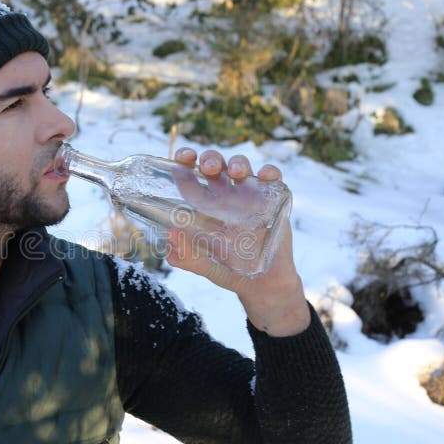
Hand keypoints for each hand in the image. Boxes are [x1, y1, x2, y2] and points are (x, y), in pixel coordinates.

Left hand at [166, 147, 309, 336]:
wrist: (264, 285)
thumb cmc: (231, 272)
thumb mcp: (206, 267)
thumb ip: (186, 258)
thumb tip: (169, 236)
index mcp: (206, 206)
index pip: (192, 176)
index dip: (185, 162)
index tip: (182, 159)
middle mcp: (226, 196)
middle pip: (217, 165)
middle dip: (211, 159)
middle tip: (208, 168)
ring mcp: (250, 196)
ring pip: (243, 166)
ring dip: (238, 163)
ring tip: (236, 173)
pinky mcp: (273, 201)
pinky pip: (273, 178)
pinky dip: (269, 171)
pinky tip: (264, 176)